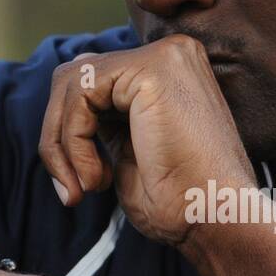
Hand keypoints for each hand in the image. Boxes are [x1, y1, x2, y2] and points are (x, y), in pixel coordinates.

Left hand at [40, 34, 256, 248]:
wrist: (217, 220)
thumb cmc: (181, 203)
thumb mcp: (129, 152)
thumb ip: (103, 122)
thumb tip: (61, 112)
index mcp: (170, 73)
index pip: (94, 84)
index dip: (71, 136)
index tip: (79, 189)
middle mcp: (171, 55)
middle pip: (77, 75)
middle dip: (59, 136)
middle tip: (73, 191)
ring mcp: (163, 56)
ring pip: (71, 83)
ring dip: (63, 144)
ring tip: (89, 187)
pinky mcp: (151, 68)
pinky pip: (80, 94)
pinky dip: (73, 141)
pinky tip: (98, 178)